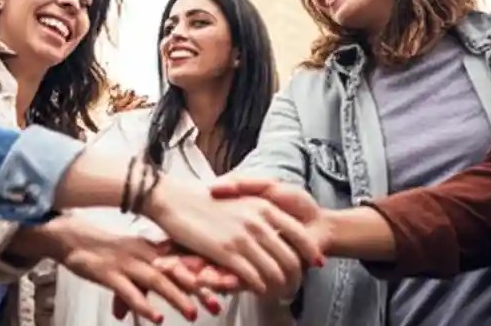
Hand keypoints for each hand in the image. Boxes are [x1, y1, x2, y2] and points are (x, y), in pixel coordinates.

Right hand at [111, 249, 239, 320]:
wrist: (73, 238)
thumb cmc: (107, 250)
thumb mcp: (137, 256)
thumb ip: (157, 272)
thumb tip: (175, 289)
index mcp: (155, 248)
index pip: (188, 259)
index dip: (210, 271)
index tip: (231, 283)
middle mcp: (146, 254)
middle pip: (178, 271)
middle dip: (201, 288)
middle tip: (220, 303)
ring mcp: (128, 264)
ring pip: (158, 281)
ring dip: (177, 298)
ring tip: (193, 314)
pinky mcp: (109, 275)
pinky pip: (129, 292)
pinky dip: (144, 306)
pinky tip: (156, 319)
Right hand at [141, 177, 325, 296]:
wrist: (176, 200)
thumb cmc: (206, 200)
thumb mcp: (242, 196)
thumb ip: (262, 210)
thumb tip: (279, 226)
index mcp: (265, 205)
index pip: (300, 235)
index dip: (310, 253)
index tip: (315, 264)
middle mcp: (259, 221)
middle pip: (291, 259)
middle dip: (296, 277)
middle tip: (295, 286)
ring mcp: (244, 237)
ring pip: (275, 272)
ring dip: (279, 287)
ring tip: (279, 293)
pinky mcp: (227, 252)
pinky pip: (253, 278)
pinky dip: (259, 288)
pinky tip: (258, 290)